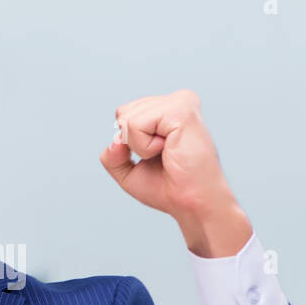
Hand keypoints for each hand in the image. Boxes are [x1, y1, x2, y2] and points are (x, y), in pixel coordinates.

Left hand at [100, 89, 252, 257]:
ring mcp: (180, 102)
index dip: (129, 142)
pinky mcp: (180, 110)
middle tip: (163, 156)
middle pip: (123, 113)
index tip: (157, 155)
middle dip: (133, 143)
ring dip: (140, 146)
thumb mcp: (129, 172)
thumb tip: (115, 140)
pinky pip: (136, 125)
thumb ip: (112, 155)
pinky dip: (145, 146)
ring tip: (168, 153)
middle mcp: (176, 101)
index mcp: (168, 109)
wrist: (193, 203)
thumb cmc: (170, 188)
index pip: (125, 113)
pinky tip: (169, 150)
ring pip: (127, 118)